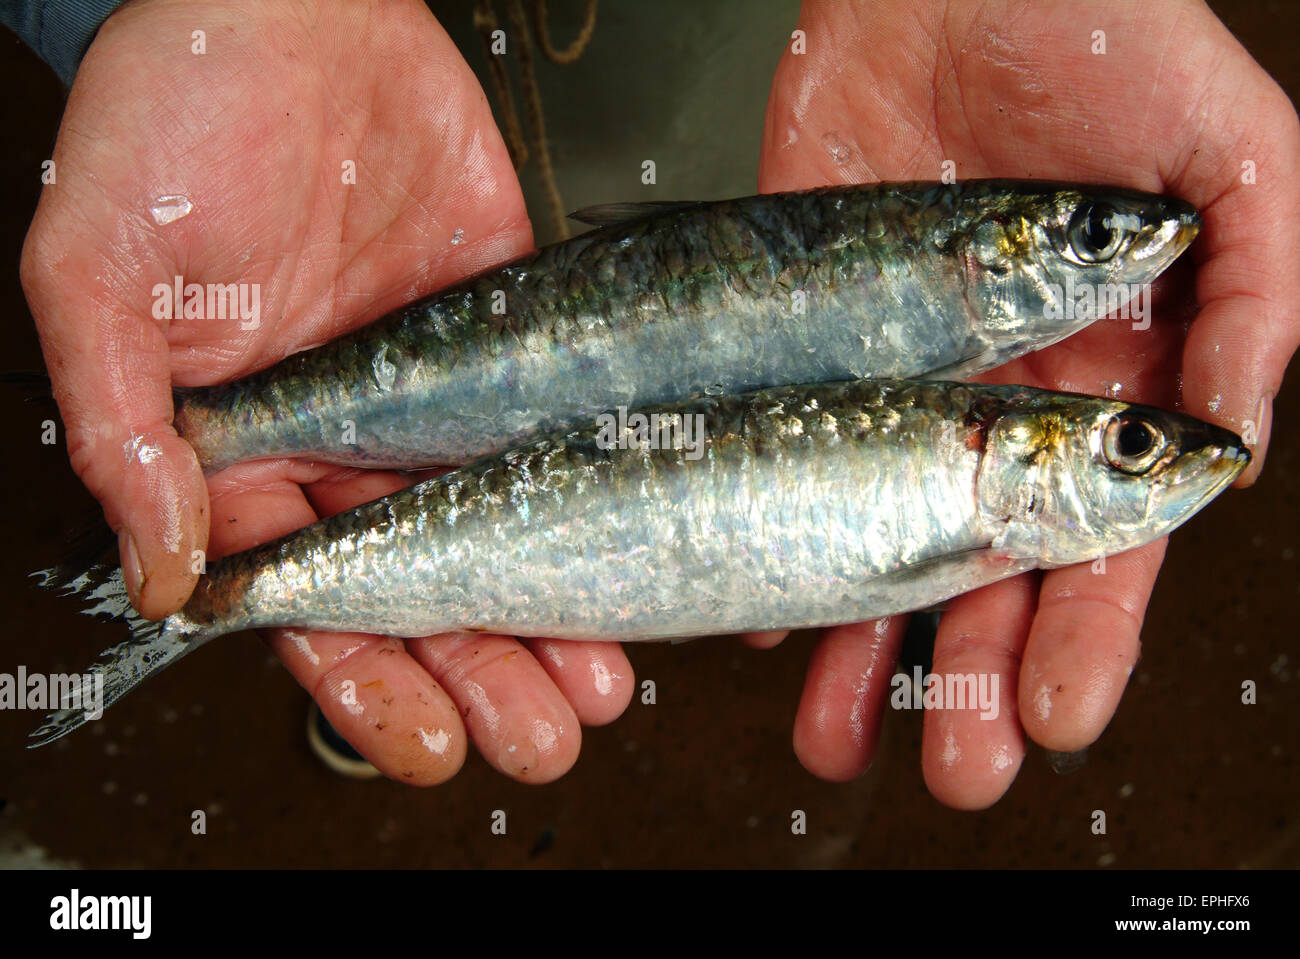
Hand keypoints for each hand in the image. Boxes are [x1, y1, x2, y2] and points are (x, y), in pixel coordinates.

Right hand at [20, 0, 631, 783]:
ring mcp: (441, 400)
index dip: (368, 681)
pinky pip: (563, 431)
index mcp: (253, 455)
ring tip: (603, 684)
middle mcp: (354, 443)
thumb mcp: (101, 268)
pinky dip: (603, 492)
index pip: (311, 603)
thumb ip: (126, 421)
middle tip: (542, 736)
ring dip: (556, 612)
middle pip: (427, 590)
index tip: (424, 740)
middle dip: (482, 673)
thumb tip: (165, 567)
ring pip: (508, 530)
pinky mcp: (511, 337)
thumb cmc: (172, 118)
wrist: (285, 8)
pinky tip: (644, 543)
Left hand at [753, 0, 1299, 805]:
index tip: (1059, 716)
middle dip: (969, 680)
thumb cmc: (1103, 36)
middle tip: (956, 774)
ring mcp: (897, 386)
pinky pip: (784, 461)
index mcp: (1106, 381)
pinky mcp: (811, 350)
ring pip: (875, 543)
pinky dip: (769, 532)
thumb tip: (1238, 437)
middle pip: (982, 572)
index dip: (1086, 633)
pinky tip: (762, 613)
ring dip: (860, 648)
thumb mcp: (1226, 154)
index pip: (1102, 540)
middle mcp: (997, 406)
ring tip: (837, 742)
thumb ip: (1255, 292)